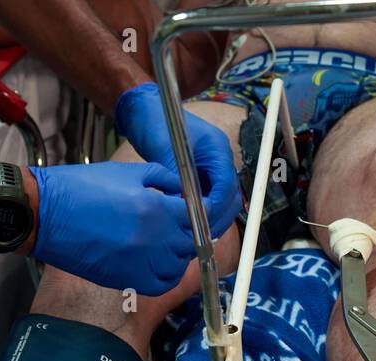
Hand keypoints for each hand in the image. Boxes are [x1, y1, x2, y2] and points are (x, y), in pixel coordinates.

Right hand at [27, 162, 194, 295]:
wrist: (45, 214)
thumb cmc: (80, 188)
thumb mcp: (127, 171)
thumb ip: (163, 179)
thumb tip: (185, 192)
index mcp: (156, 207)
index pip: (198, 214)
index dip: (200, 211)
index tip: (196, 210)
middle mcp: (154, 238)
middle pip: (191, 241)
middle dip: (188, 231)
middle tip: (177, 224)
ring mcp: (141, 262)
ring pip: (179, 265)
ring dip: (177, 254)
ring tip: (164, 243)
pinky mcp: (127, 279)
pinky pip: (161, 284)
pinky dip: (164, 276)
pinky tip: (157, 263)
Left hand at [114, 82, 240, 236]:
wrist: (145, 109)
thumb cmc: (155, 123)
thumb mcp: (164, 152)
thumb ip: (177, 181)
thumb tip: (184, 209)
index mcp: (218, 149)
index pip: (227, 186)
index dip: (216, 208)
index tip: (202, 225)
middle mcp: (220, 159)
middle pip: (230, 197)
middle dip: (218, 218)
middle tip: (201, 237)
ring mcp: (213, 167)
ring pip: (221, 200)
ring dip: (212, 217)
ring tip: (196, 234)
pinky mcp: (202, 174)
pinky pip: (209, 197)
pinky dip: (203, 211)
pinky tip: (190, 223)